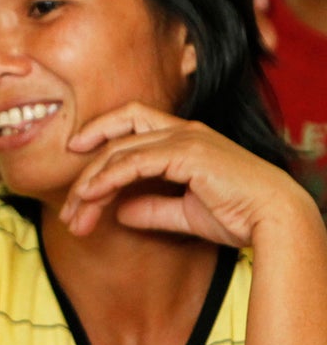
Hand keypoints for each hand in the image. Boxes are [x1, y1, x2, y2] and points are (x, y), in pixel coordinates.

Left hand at [59, 101, 296, 244]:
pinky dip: (107, 180)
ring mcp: (185, 138)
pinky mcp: (186, 154)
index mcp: (185, 137)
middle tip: (69, 210)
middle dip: (86, 175)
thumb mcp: (183, 213)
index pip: (130, 124)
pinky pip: (132, 164)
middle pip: (116, 141)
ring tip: (75, 215)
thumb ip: (150, 208)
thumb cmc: (239, 215)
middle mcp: (183, 131)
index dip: (99, 134)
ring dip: (91, 185)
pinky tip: (91, 198)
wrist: (275, 220)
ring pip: (118, 152)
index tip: (74, 155)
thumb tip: (119, 212)